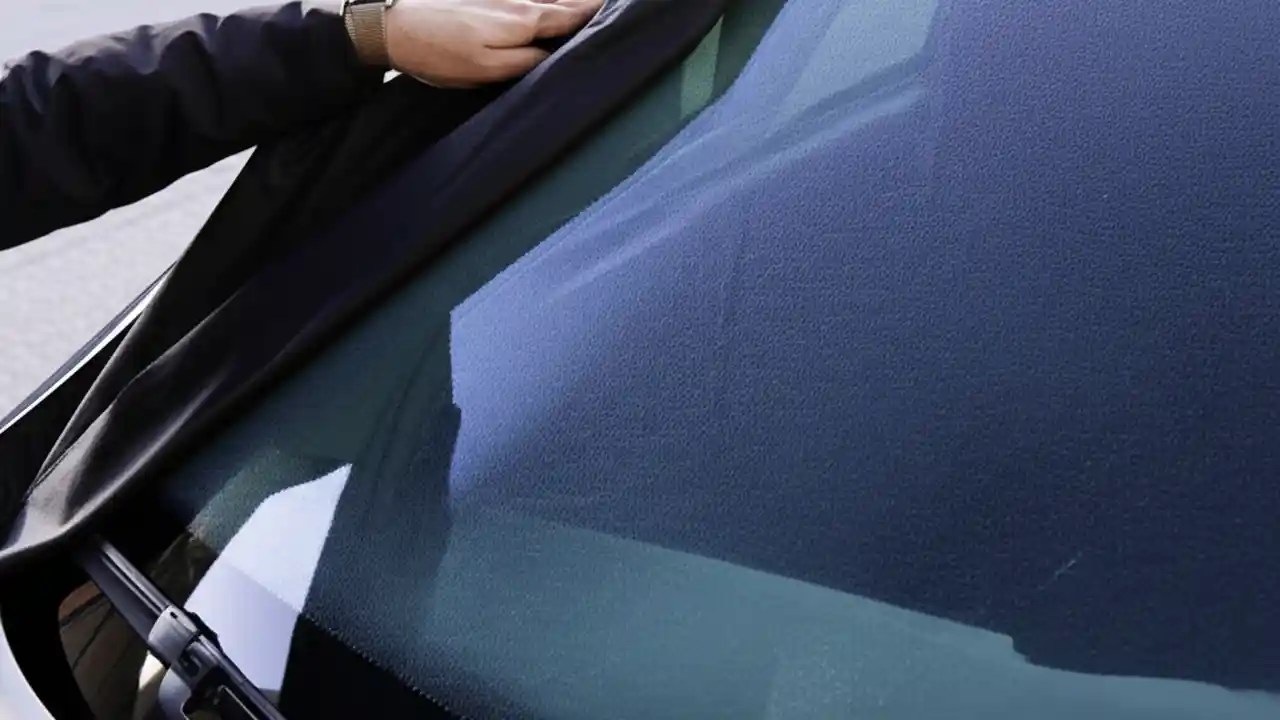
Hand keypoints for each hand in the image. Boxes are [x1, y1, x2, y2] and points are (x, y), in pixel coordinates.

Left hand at [385, 0, 604, 87]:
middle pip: (565, 2)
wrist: (393, 25)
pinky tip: (551, 4)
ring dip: (571, 1)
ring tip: (594, 4)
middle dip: (591, 3)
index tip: (622, 10)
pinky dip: (547, 0)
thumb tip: (554, 57)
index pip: (572, 17)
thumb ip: (525, 62)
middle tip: (615, 4)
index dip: (597, 15)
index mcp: (524, 21)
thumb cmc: (438, 53)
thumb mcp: (486, 70)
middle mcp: (518, 2)